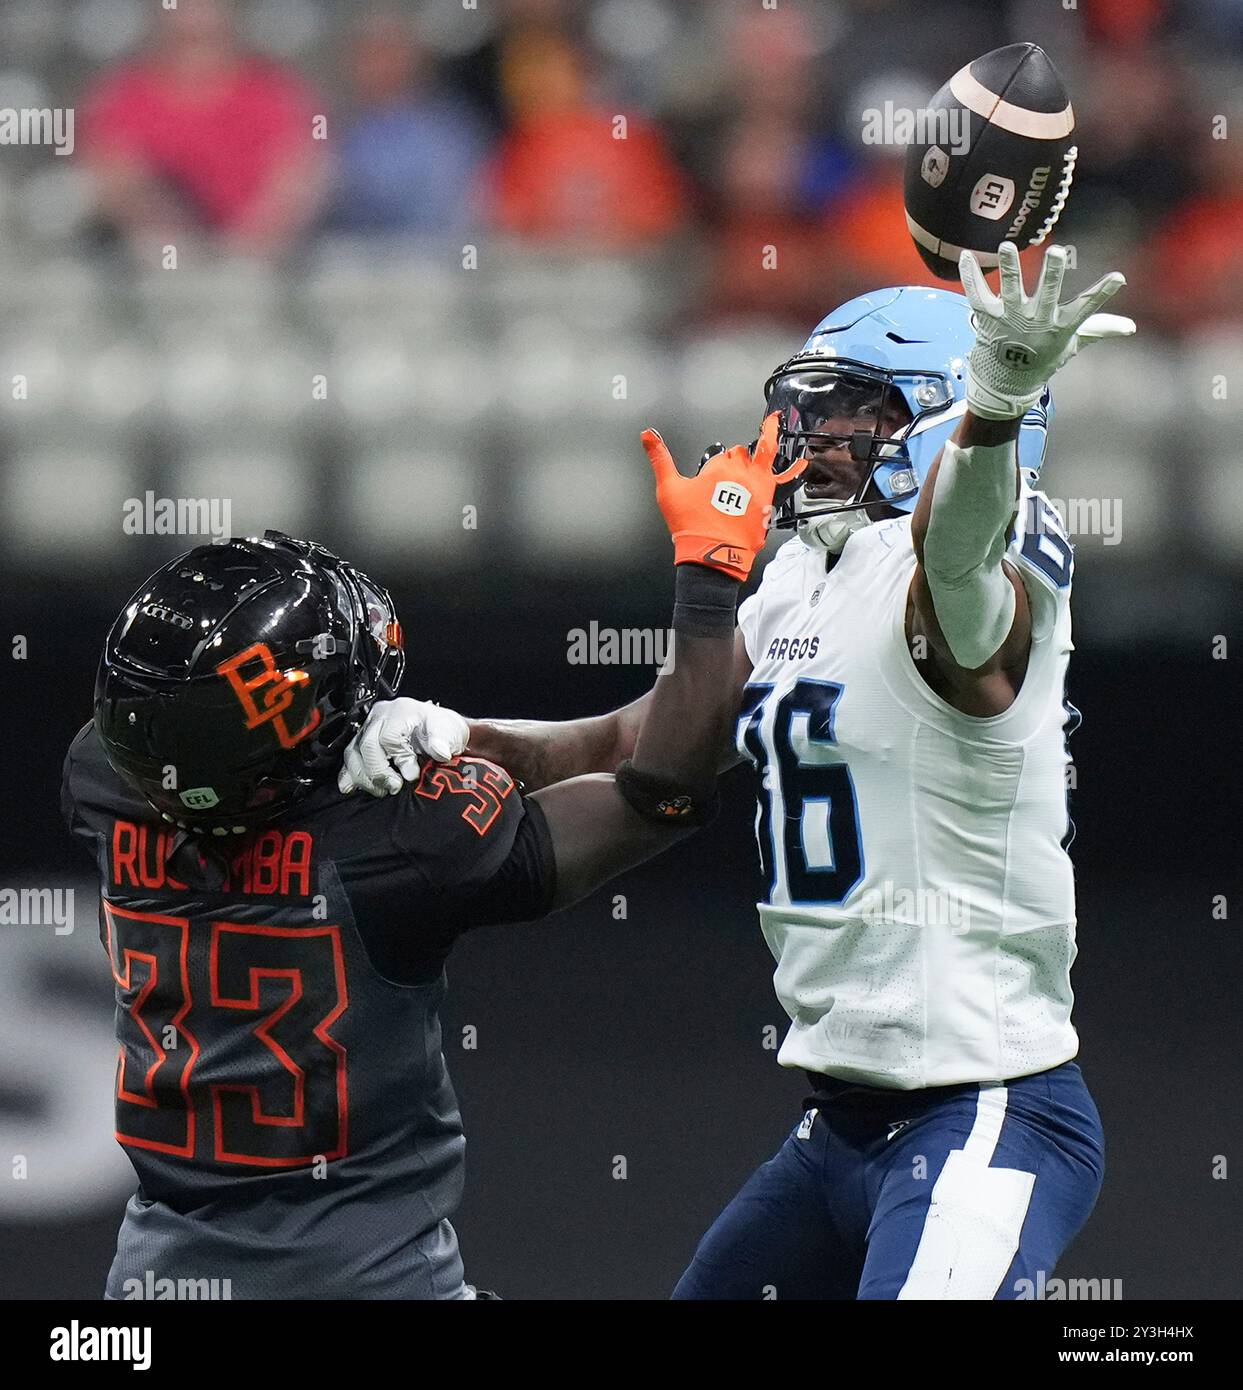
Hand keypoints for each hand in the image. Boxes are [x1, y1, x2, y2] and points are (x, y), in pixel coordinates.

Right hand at [338, 697, 469, 796]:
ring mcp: (368, 728)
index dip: (400, 758)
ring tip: (380, 790)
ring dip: (364, 776)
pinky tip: (350, 787)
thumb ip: (442, 741)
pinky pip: (348, 758)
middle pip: (367, 744)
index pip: (390, 736)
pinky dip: (348, 775)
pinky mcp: (360, 741)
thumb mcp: (449, 731)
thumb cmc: (441, 730)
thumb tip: (441, 752)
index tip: (411, 774)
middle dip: (379, 771)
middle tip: (394, 786)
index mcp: (402, 710)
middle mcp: (381, 717)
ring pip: (353, 752)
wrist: (437, 731)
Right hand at [640, 411, 805, 580]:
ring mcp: (758, 484)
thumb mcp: (669, 489)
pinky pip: (787, 479)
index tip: (710, 483)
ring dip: (769, 437)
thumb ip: (659, 458)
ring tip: (775, 421)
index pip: (721, 454)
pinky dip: (796, 468)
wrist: (711, 554)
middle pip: (742, 453)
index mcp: (718, 466)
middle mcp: (741, 470)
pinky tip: (804, 460)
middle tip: (726, 481)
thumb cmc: (691, 524)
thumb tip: (648, 434)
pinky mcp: (768, 500)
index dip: (716, 466)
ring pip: (765, 454)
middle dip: (737, 459)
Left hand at [959, 241, 1136, 419]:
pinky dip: (970, 276)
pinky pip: (977, 294)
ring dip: (1010, 267)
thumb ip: (1099, 329)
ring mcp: (1010, 318)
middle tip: (1057, 252)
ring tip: (1008, 246)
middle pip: (1047, 294)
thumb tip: (1130, 326)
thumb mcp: (1072, 345)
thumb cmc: (1042, 359)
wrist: (1005, 384)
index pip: (1085, 309)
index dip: (1102, 294)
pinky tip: (966, 255)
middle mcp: (1035, 321)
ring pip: (1010, 290)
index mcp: (1059, 327)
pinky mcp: (988, 318)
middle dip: (1052, 274)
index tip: (1117, 278)